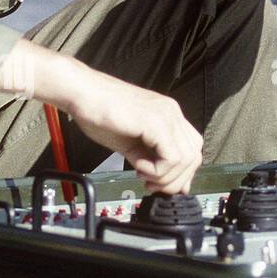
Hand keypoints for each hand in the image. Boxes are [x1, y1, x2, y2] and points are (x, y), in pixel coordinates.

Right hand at [0, 39, 203, 193]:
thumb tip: (163, 183)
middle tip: (150, 183)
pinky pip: (171, 157)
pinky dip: (157, 170)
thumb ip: (151, 161)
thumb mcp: (131, 145)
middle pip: (194, 156)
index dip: (180, 172)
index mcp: (169, 116)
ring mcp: (167, 116)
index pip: (192, 150)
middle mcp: (173, 114)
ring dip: (164, 177)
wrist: (82, 94)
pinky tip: (137, 165)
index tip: (158, 182)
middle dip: (174, 180)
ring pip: (186, 160)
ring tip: (141, 173)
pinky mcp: (156, 122)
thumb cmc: (99, 114)